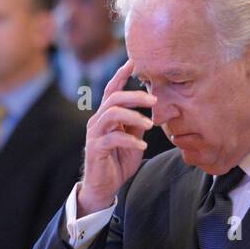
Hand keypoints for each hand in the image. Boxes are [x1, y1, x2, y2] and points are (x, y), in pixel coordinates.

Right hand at [77, 59, 156, 215]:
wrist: (103, 187)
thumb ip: (136, 124)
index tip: (134, 61)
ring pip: (112, 114)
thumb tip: (151, 110)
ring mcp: (94, 135)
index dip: (122, 75)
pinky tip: (142, 145)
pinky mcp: (95, 149)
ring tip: (150, 124)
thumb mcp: (132, 140)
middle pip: (114, 98)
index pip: (112, 90)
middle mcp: (97, 121)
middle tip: (155, 100)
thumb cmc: (117, 162)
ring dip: (134, 116)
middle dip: (135, 95)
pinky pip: (113, 138)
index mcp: (106, 116)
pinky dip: (130, 140)